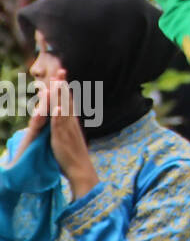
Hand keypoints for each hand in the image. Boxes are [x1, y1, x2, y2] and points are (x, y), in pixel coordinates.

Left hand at [42, 70, 97, 198]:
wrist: (81, 169)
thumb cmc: (75, 157)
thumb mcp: (72, 139)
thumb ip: (69, 129)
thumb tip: (68, 123)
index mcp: (72, 123)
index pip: (69, 102)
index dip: (66, 90)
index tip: (63, 78)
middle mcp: (71, 123)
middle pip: (67, 101)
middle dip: (63, 86)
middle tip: (61, 71)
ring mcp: (67, 130)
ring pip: (64, 109)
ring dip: (61, 96)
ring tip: (58, 82)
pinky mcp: (62, 138)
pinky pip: (60, 124)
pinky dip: (59, 114)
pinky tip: (57, 106)